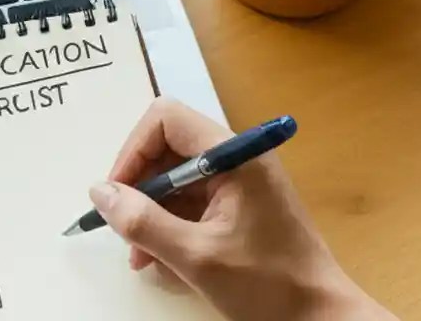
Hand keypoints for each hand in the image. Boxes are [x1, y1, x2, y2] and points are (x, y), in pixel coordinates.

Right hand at [92, 99, 396, 320]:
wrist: (322, 319)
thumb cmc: (268, 285)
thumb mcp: (196, 256)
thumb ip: (143, 222)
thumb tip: (99, 192)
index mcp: (235, 155)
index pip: (166, 120)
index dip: (134, 151)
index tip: (118, 194)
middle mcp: (237, 158)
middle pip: (166, 148)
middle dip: (139, 189)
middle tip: (124, 229)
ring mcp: (239, 182)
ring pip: (174, 179)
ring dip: (150, 213)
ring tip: (140, 256)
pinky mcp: (238, 206)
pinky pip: (190, 202)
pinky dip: (169, 226)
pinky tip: (161, 260)